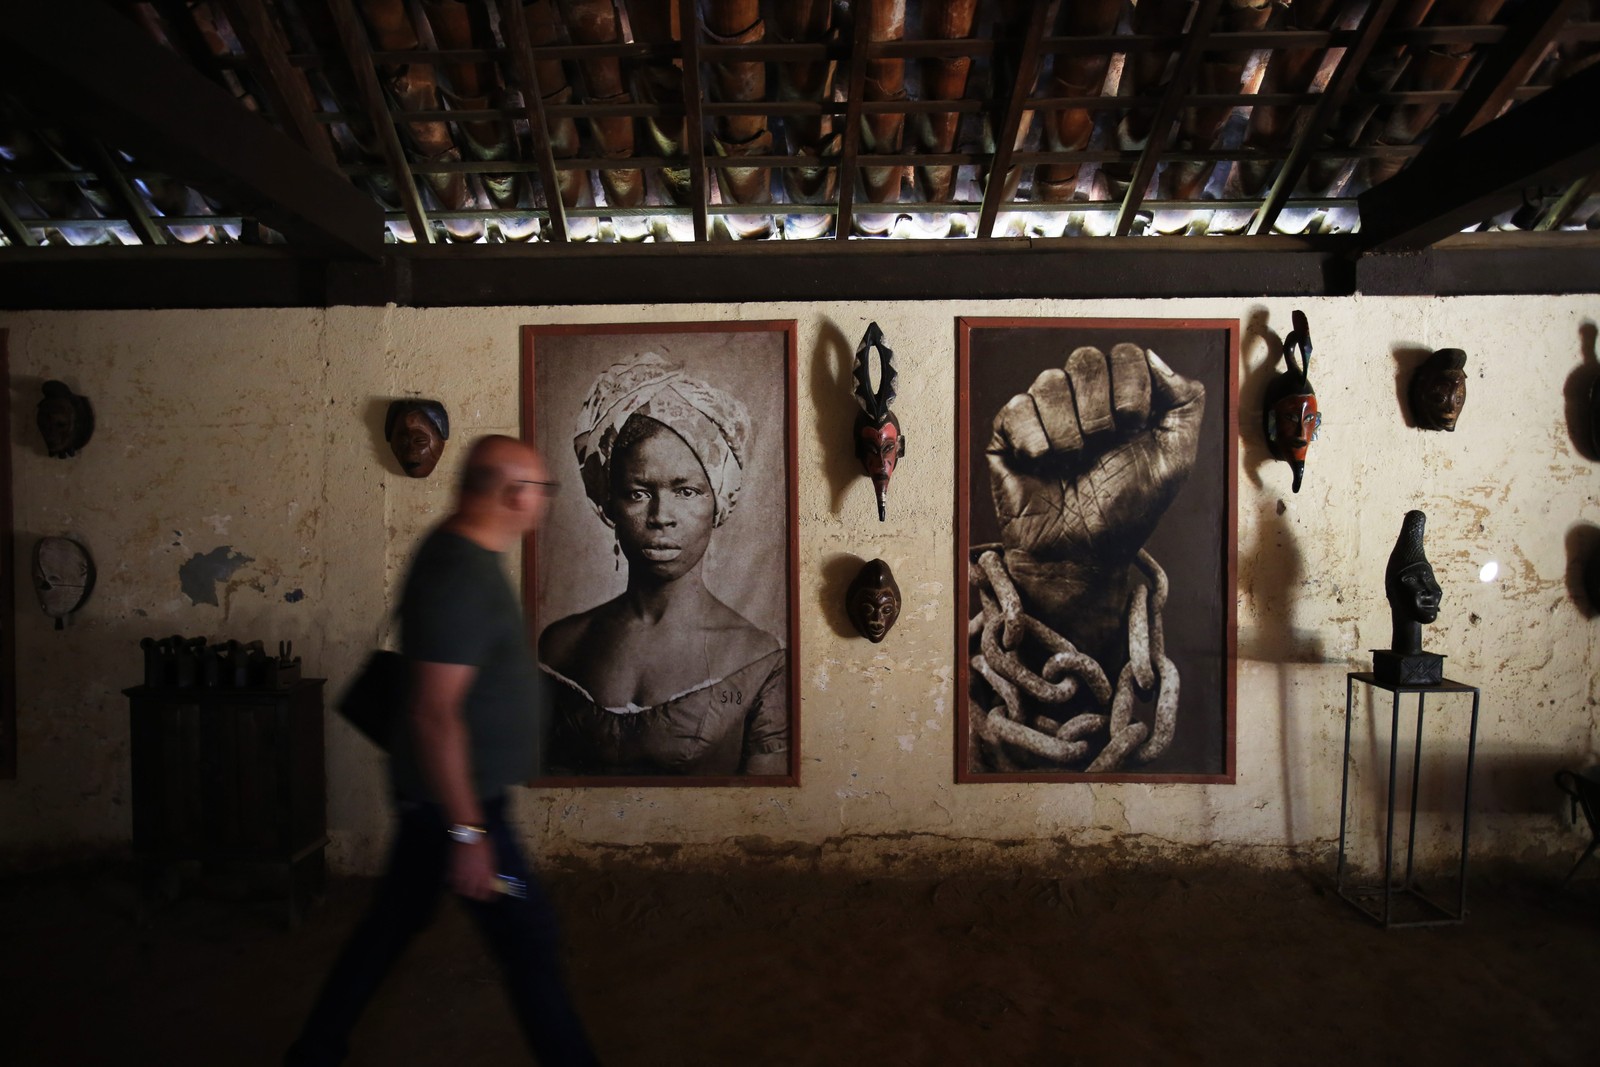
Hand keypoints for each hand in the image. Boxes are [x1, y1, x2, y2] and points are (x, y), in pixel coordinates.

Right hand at [449, 838, 497, 900]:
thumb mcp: (492, 858)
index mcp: (485, 875)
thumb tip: (492, 881)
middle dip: (475, 894)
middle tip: (476, 892)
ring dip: (463, 890)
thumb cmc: (483, 844)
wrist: (469, 834)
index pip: (487, 893)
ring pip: (461, 890)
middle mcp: (473, 877)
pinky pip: (451, 882)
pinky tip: (456, 879)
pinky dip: (453, 882)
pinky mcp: (452, 870)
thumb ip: (491, 872)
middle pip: (473, 895)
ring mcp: (462, 875)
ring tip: (465, 887)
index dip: (489, 896)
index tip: (489, 896)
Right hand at [986, 345, 1203, 646]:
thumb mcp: (1175, 459)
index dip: (1130, 383)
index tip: (1134, 425)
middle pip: (1085, 358)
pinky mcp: (1008, 436)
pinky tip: (1044, 463)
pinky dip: (1034, 437)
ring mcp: (1043, 417)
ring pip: (1049, 380)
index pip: (1124, 354)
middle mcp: (1080, 401)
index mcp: (1120, 399)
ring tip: (1073, 460)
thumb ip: (1184, 402)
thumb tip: (1153, 357)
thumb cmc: (1127, 511)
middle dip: (1099, 403)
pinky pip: (1016, 408)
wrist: (1083, 555)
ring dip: (1068, 425)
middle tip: (1103, 443)